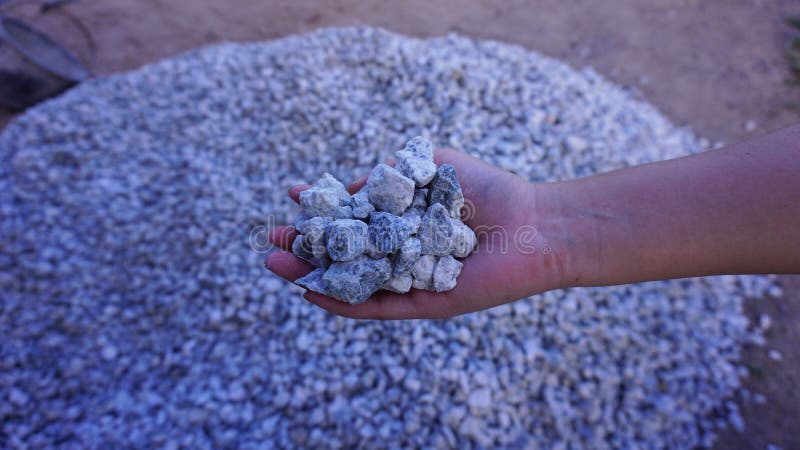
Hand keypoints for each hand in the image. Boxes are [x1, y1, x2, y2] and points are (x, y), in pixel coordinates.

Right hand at [265, 148, 570, 318]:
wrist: (534, 225)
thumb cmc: (490, 190)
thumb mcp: (433, 168)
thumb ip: (391, 175)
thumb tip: (348, 184)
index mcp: (405, 222)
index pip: (353, 220)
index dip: (321, 210)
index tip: (292, 197)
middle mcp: (404, 253)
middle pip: (344, 256)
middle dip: (306, 248)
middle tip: (272, 242)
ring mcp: (411, 280)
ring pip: (352, 283)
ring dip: (312, 277)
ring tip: (276, 266)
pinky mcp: (424, 303)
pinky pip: (377, 308)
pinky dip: (343, 303)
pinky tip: (313, 293)